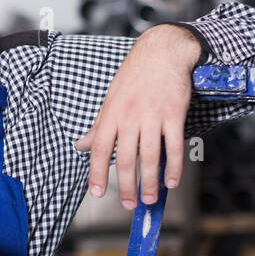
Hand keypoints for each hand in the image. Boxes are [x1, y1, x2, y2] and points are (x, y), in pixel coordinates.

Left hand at [73, 24, 201, 207]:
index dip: (96, 173)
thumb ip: (99, 126)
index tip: (97, 193)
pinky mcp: (174, 115)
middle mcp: (129, 116)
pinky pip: (174, 147)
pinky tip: (171, 181)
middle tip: (129, 204)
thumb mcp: (111, 99)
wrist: (162, 51)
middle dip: (126, 186)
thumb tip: (80, 145)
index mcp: (111, 114)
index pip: (98, 149)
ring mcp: (152, 116)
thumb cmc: (135, 75)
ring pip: (149, 157)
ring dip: (149, 182)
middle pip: (124, 159)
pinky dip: (174, 167)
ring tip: (149, 198)